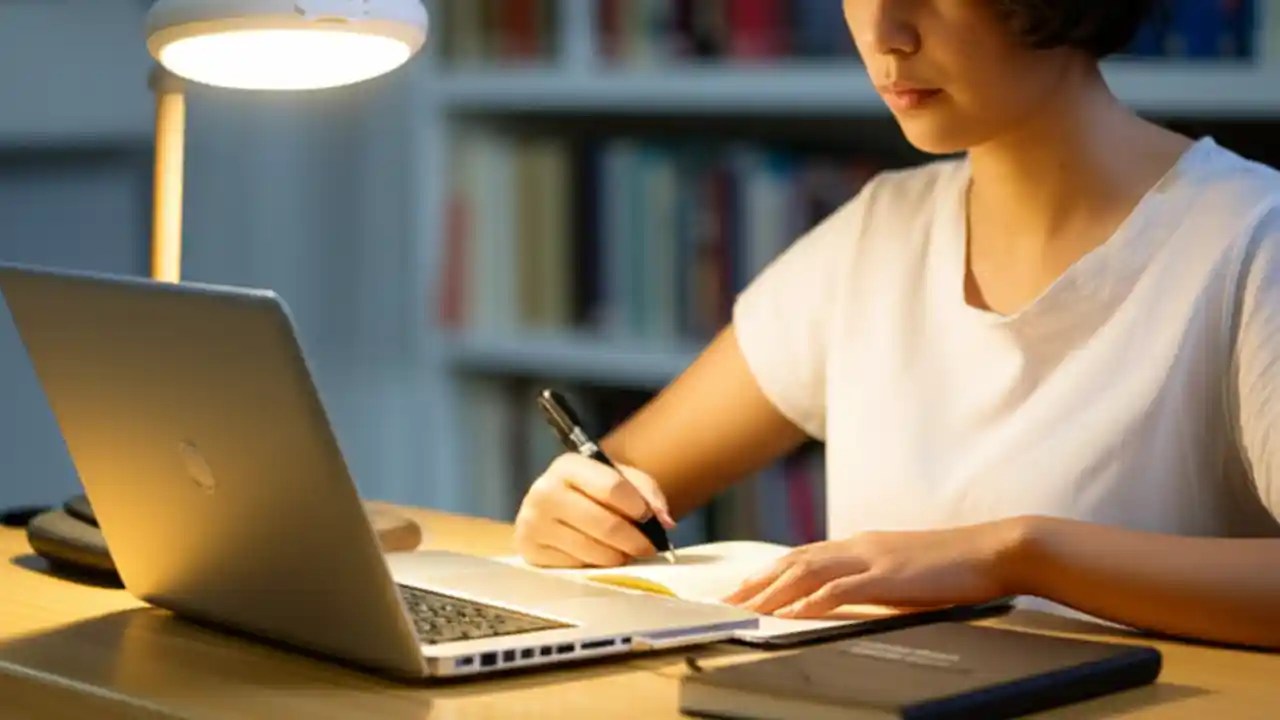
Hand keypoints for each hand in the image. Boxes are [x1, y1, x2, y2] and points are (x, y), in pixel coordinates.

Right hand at [514, 453, 675, 567]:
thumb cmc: (591, 490)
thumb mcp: (619, 478)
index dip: (637, 505)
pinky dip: (597, 566)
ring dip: (619, 556)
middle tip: (649, 547)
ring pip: (593, 550)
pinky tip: (602, 557)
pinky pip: (577, 567)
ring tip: (627, 552)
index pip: (611, 487)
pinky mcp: (531, 551)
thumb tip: (665, 522)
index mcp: (567, 466)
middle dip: (635, 540)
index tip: (650, 518)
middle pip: (605, 524)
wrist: (553, 505)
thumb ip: (646, 493)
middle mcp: (544, 492)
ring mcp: (533, 523)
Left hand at [722, 519, 1026, 617]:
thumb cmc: (955, 566)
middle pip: (794, 560)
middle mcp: (859, 545)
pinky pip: (840, 588)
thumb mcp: (904, 571)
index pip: (804, 555)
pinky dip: (811, 600)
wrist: (995, 549)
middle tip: (726, 599)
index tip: (743, 587)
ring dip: (771, 590)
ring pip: (807, 571)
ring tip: (743, 606)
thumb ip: (873, 580)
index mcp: (862, 544)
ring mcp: (872, 558)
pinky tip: (791, 612)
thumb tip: (847, 597)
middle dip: (757, 581)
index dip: (769, 571)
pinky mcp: (888, 575)